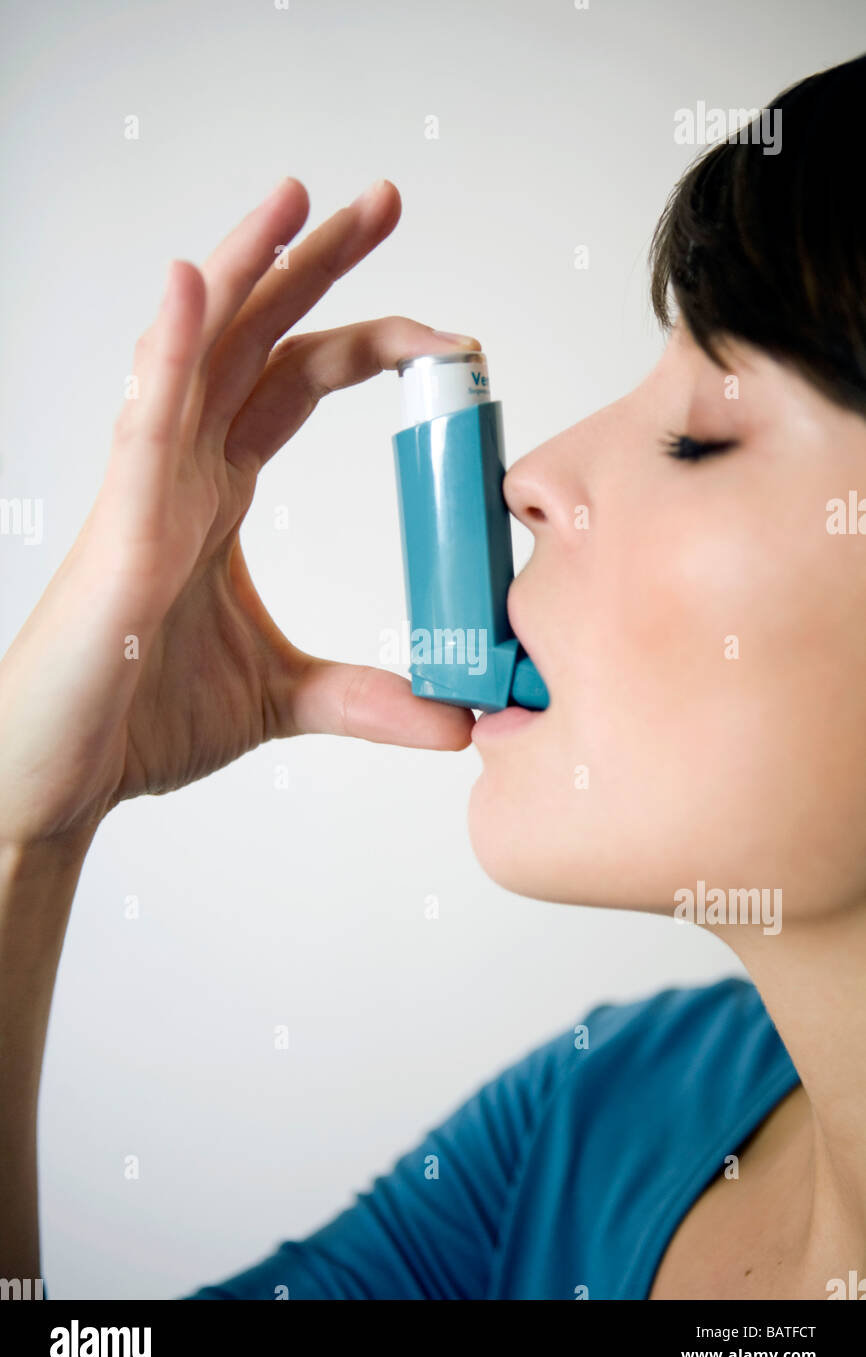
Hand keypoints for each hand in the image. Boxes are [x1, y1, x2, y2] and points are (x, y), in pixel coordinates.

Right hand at [0, 177, 476, 845]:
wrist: (64, 776)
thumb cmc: (141, 719)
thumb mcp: (282, 701)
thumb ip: (367, 699)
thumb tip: (453, 723)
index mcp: (218, 490)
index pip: (299, 381)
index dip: (370, 345)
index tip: (449, 340)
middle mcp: (183, 467)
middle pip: (255, 338)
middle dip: (319, 263)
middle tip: (383, 200)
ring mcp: (146, 487)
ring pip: (197, 351)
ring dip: (247, 268)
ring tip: (298, 196)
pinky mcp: (119, 527)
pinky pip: (144, 424)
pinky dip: (165, 349)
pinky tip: (191, 282)